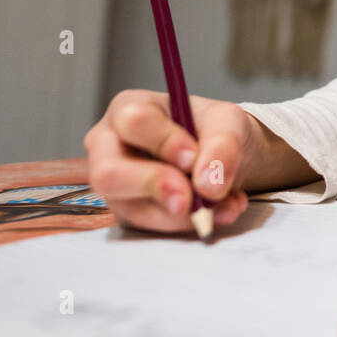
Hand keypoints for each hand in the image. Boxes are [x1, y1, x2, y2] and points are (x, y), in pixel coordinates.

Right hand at [84, 89, 258, 233]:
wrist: (222, 159)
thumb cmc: (213, 129)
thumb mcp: (229, 123)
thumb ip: (223, 145)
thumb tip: (208, 184)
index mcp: (128, 108)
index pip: (134, 121)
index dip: (165, 141)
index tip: (194, 157)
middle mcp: (109, 147)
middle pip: (108, 173)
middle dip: (155, 186)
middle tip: (192, 197)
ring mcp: (116, 186)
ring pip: (131, 209)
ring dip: (184, 214)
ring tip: (224, 203)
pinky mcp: (129, 215)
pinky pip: (152, 229)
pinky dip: (191, 224)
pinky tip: (220, 210)